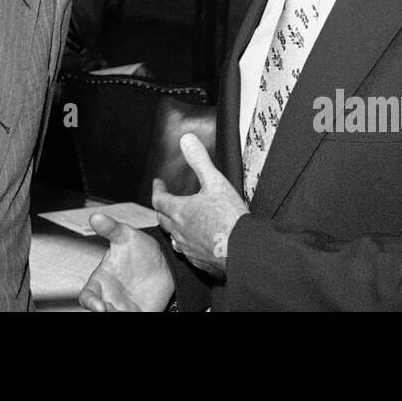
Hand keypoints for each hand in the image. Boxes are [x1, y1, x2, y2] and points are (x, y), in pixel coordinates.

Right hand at [78, 214, 173, 311]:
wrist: (165, 260)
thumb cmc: (140, 249)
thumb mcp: (126, 236)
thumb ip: (111, 229)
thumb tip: (96, 217)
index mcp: (102, 281)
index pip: (87, 296)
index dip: (90, 302)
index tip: (99, 306)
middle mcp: (111, 297)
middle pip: (101, 312)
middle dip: (106, 314)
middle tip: (113, 312)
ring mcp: (125, 307)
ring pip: (116, 317)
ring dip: (118, 316)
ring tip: (128, 312)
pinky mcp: (142, 313)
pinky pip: (136, 319)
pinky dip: (135, 319)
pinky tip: (139, 312)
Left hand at [153, 133, 249, 277]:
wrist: (244, 251)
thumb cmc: (230, 217)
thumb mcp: (215, 182)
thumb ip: (199, 160)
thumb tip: (186, 140)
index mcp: (180, 211)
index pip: (159, 200)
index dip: (157, 190)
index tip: (158, 183)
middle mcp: (180, 232)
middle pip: (163, 219)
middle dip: (162, 208)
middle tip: (164, 200)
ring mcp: (189, 249)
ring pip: (173, 237)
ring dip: (172, 227)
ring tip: (177, 222)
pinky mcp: (199, 262)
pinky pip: (187, 252)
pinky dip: (186, 244)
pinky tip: (194, 243)